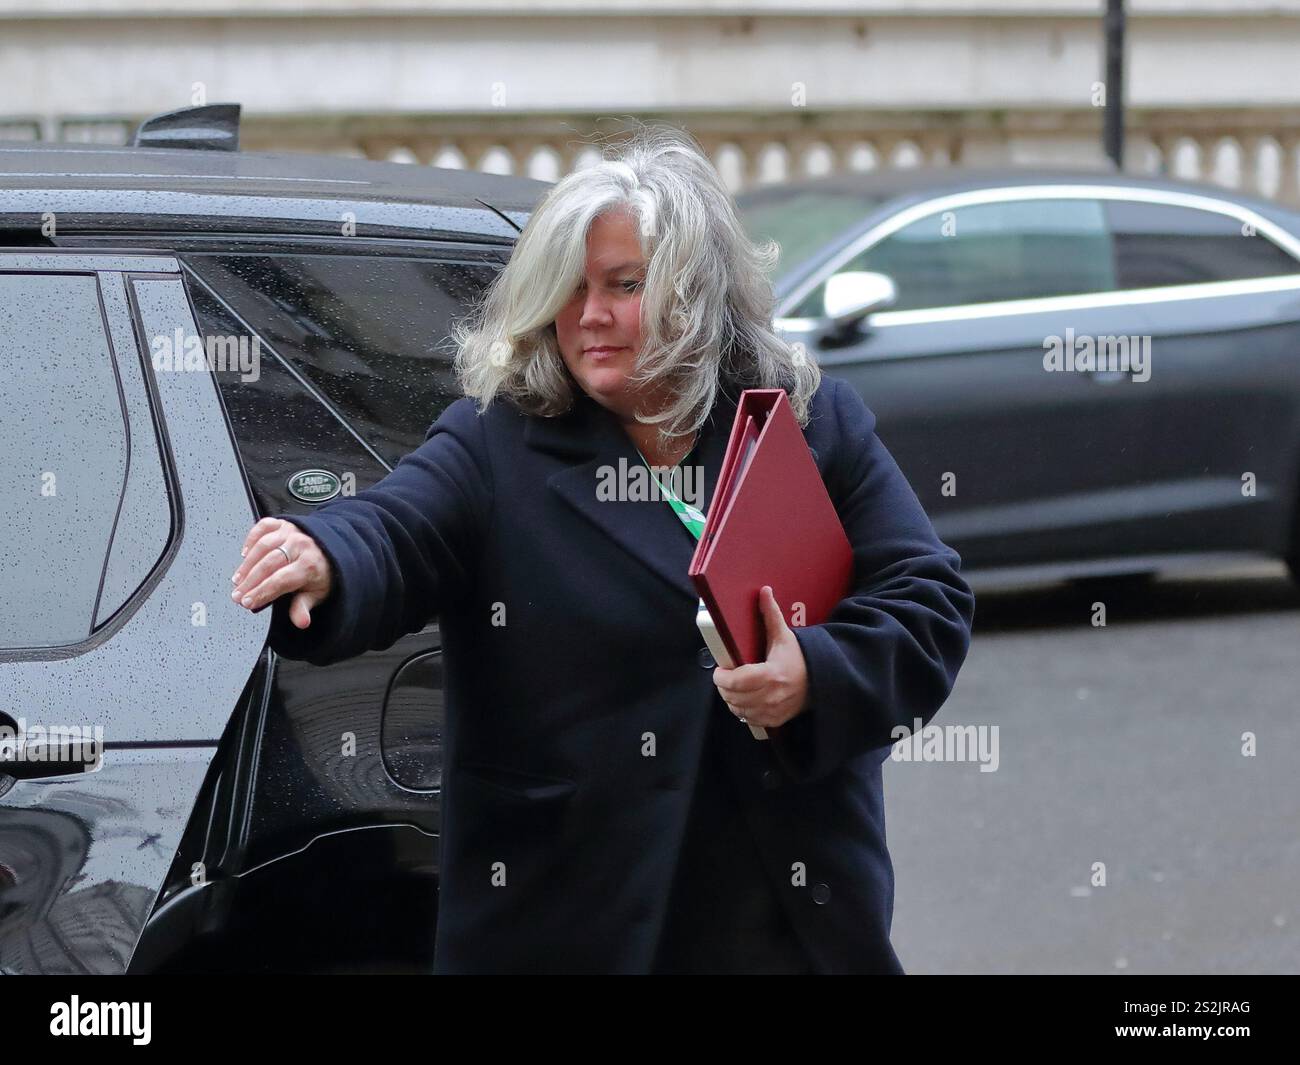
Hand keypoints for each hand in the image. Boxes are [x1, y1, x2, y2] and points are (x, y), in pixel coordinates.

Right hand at [231, 517, 332, 629]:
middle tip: (237, 595)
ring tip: (237, 580)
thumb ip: (304, 606)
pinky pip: (264, 527)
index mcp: (310, 565)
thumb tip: (301, 622)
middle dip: (250, 581)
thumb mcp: (317, 594)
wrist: (331, 549)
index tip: (247, 602)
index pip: (281, 580)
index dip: (261, 592)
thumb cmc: (321, 573)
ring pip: (263, 546)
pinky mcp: (283, 523)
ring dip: (247, 564)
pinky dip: (251, 538)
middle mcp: (300, 546)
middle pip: (269, 564)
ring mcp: (291, 532)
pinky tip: (244, 554)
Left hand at [711, 586, 809, 728]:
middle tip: (724, 676)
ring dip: (731, 698)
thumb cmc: (800, 658)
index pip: (737, 682)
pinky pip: (748, 719)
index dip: (722, 677)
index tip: (720, 670)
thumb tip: (763, 592)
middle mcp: (773, 696)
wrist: (821, 681)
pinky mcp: (774, 720)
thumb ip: (771, 614)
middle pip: (733, 697)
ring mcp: (773, 711)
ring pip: (738, 709)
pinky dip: (741, 709)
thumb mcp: (784, 635)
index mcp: (773, 674)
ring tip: (733, 686)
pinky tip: (744, 698)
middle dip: (724, 686)